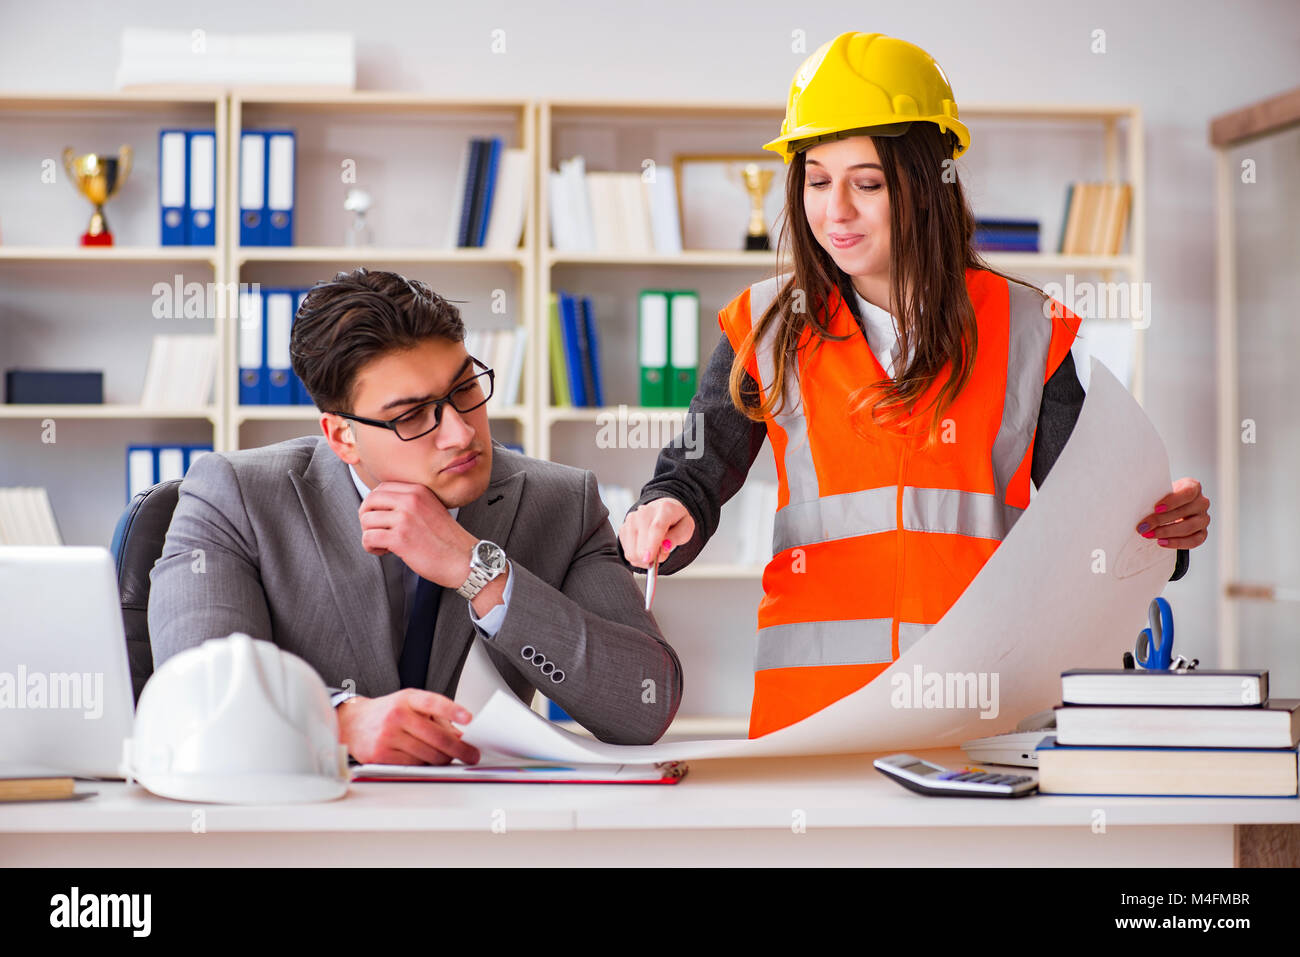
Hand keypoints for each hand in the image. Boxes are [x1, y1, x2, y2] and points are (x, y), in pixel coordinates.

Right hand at [336, 690, 480, 764]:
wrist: (352, 723)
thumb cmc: (387, 713)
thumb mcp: (410, 704)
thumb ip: (436, 717)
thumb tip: (461, 736)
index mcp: (407, 700)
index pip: (433, 703)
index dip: (452, 710)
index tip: (468, 718)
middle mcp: (396, 716)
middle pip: (436, 737)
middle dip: (459, 749)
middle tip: (471, 754)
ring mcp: (387, 737)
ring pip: (428, 755)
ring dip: (443, 759)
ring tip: (448, 757)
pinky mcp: (380, 756)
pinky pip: (413, 766)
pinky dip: (424, 765)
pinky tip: (426, 760)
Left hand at [358, 481, 476, 587]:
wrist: (464, 560)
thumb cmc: (448, 540)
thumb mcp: (432, 509)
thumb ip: (411, 503)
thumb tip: (382, 507)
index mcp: (418, 491)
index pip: (381, 488)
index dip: (374, 504)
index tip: (379, 517)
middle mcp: (410, 501)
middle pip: (370, 501)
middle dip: (367, 517)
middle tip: (375, 530)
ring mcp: (404, 519)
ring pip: (366, 520)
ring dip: (369, 534)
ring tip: (383, 544)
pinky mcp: (399, 539)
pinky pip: (368, 538)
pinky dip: (370, 547)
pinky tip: (384, 551)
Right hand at [618, 497, 694, 568]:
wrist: (662, 510)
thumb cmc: (675, 520)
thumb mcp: (686, 528)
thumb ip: (677, 538)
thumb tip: (664, 547)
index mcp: (665, 509)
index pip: (656, 528)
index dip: (652, 545)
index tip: (649, 559)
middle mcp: (645, 512)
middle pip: (641, 542)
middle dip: (652, 557)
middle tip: (662, 554)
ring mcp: (631, 520)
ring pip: (632, 551)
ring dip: (643, 559)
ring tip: (654, 552)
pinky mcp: (623, 528)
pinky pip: (627, 552)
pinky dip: (636, 557)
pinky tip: (645, 549)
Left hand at [1136, 477, 1209, 548]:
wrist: (1170, 507)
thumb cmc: (1163, 497)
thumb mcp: (1160, 491)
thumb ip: (1155, 495)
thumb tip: (1138, 504)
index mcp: (1193, 487)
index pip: (1187, 493)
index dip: (1172, 501)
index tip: (1156, 508)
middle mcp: (1202, 502)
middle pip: (1184, 512)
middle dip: (1160, 520)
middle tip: (1143, 526)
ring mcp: (1204, 518)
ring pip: (1189, 527)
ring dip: (1166, 532)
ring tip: (1149, 535)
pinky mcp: (1202, 533)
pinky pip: (1194, 541)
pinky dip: (1177, 543)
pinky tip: (1161, 542)